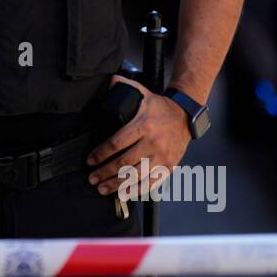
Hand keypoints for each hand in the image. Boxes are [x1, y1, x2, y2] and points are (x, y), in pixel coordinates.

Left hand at [85, 75, 191, 200]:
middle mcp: (153, 142)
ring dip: (117, 185)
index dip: (101, 154)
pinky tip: (124, 194)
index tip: (90, 161)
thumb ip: (123, 85)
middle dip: (105, 172)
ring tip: (102, 189)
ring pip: (136, 175)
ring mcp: (162, 156)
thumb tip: (106, 82)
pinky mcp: (169, 166)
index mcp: (143, 125)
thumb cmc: (160, 107)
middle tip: (92, 179)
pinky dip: (137, 190)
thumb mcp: (142, 93)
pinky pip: (152, 182)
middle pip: (124, 162)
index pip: (117, 143)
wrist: (186, 115)